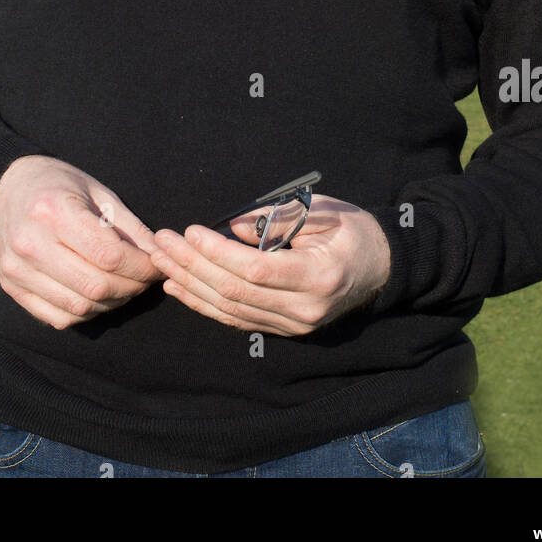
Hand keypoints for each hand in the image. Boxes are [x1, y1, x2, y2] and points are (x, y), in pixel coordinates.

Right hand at [0, 155, 162, 329]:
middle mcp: (30, 243)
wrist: (8, 187)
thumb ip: (129, 227)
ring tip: (126, 286)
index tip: (156, 265)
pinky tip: (99, 296)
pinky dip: (86, 312)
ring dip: (112, 303)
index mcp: (52, 211)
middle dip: (131, 287)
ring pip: (78, 306)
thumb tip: (159, 257)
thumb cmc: (60, 185)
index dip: (141, 267)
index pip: (109, 256)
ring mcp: (16, 269)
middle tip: (145, 279)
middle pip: (95, 285)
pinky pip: (57, 317)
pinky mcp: (10, 287)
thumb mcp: (99, 192)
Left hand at [151, 194, 391, 336]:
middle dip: (192, 266)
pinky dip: (203, 303)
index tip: (190, 230)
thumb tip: (231, 226)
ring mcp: (293, 325)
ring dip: (190, 285)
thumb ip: (280, 218)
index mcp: (318, 277)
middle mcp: (304, 310)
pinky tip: (178, 288)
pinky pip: (236, 319)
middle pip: (236, 292)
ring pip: (230, 310)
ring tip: (162, 261)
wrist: (380, 268)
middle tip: (162, 241)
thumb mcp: (325, 212)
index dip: (217, 252)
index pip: (255, 270)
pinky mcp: (283, 330)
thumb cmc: (352, 231)